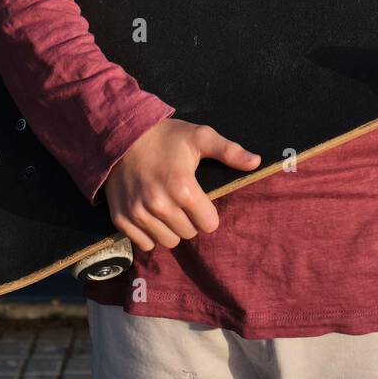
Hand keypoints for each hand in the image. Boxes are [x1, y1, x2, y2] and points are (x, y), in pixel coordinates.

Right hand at [103, 118, 260, 253]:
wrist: (120, 134)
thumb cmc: (165, 137)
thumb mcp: (200, 137)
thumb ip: (229, 151)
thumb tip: (256, 162)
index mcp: (182, 187)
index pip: (209, 224)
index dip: (207, 212)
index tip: (199, 199)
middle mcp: (159, 205)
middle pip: (188, 234)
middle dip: (189, 220)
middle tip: (180, 200)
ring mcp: (138, 213)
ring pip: (168, 242)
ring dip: (170, 229)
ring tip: (166, 208)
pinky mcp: (121, 219)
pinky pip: (144, 244)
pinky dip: (149, 234)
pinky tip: (149, 215)